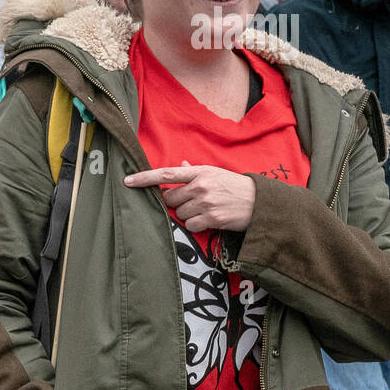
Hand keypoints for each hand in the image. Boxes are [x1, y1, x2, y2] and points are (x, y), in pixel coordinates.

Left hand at [124, 162, 255, 232]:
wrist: (260, 202)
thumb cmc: (236, 187)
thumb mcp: (217, 174)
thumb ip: (196, 172)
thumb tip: (182, 165)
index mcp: (200, 172)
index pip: (166, 174)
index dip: (144, 177)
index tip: (128, 180)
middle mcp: (201, 186)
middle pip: (170, 199)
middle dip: (176, 203)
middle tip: (193, 202)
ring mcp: (206, 202)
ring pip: (180, 213)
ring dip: (189, 214)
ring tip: (206, 210)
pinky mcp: (212, 218)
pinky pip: (190, 225)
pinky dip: (196, 225)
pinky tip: (209, 220)